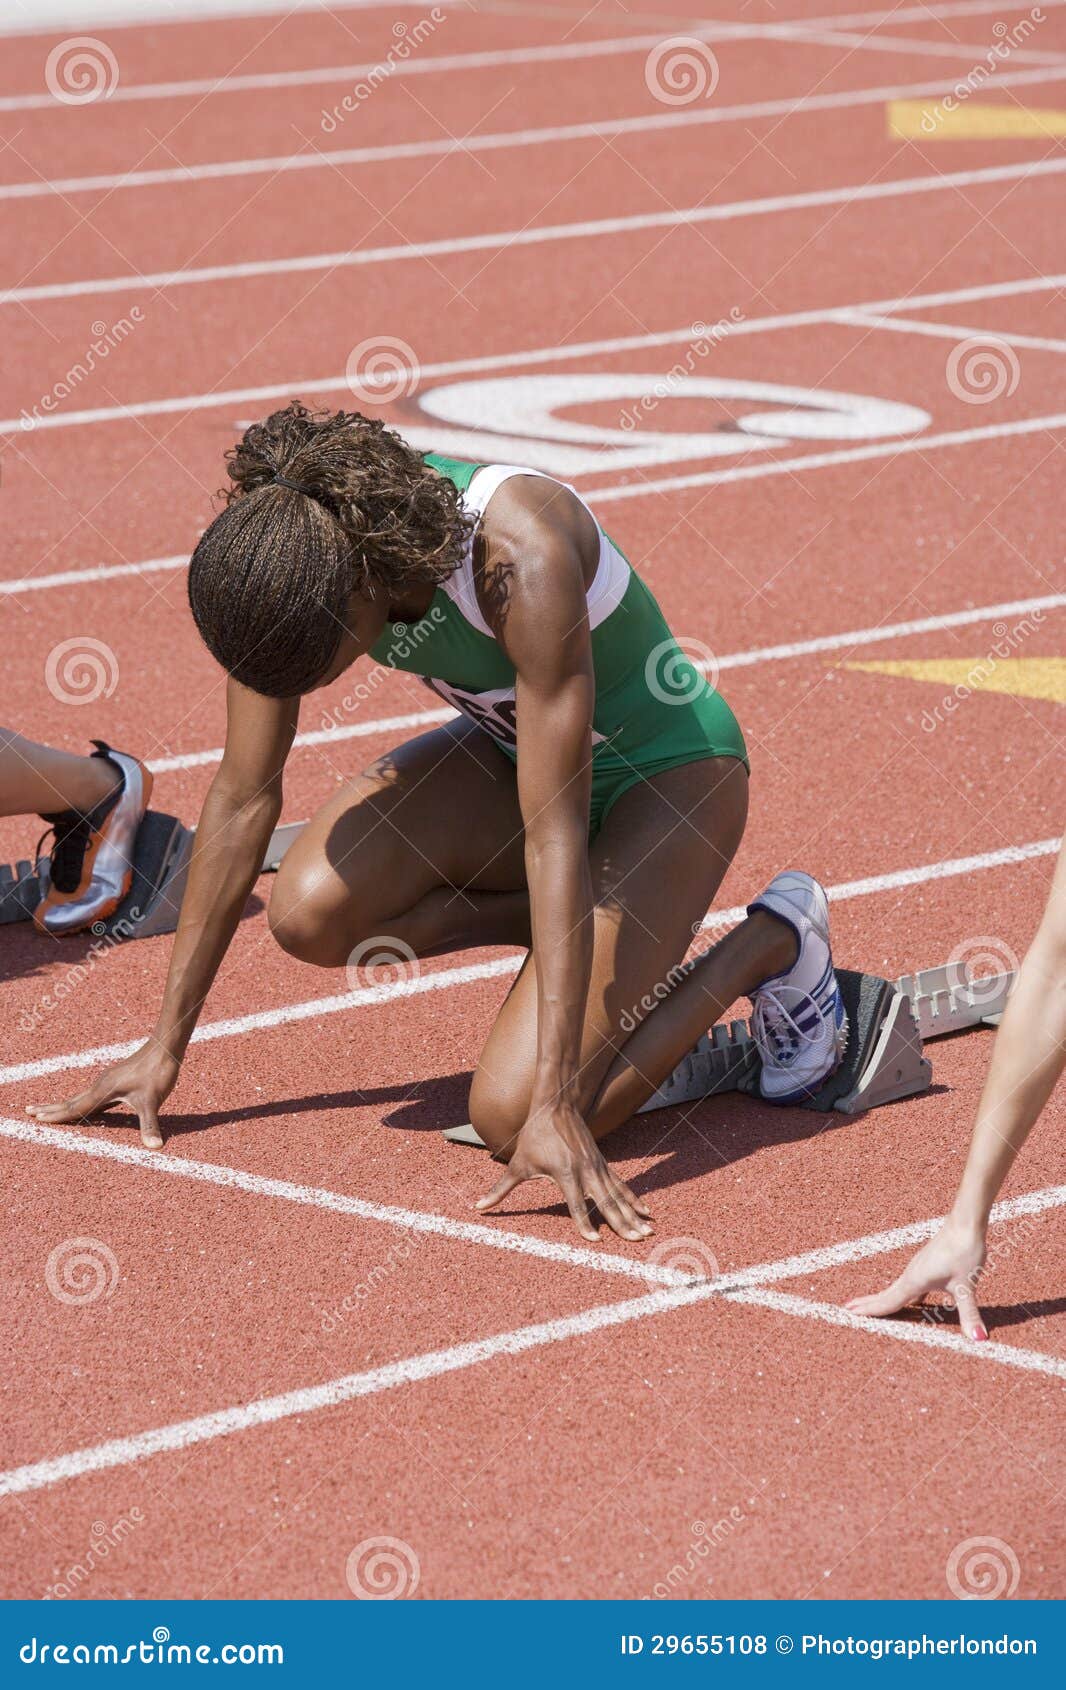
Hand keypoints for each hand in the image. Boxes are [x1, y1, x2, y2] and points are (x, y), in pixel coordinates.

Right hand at [26, 1040, 180, 1150]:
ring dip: (62, 1104)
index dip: (57, 1116)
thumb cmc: (158, 1072)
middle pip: (70, 1100)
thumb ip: (150, 1125)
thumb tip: (154, 1146)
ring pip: (79, 1096)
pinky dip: (78, 1102)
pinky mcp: (115, 1080)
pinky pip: (90, 1094)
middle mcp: (101, 1085)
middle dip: (50, 1108)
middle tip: (28, 1111)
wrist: (165, 1047)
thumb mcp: (154, 1101)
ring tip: (46, 1109)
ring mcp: (107, 1081)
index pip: (75, 1107)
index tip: (37, 1119)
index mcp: (103, 1091)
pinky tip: (82, 1105)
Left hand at [476, 1101, 652, 1242]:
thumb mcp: (517, 1164)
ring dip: (634, 1215)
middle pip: (606, 1202)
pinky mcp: (603, 1164)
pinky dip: (634, 1199)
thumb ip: (501, 1190)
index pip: (575, 1204)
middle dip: (622, 1223)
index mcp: (565, 1172)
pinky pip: (622, 1186)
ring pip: (618, 1195)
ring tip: (648, 1231)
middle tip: (637, 1240)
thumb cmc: (534, 1135)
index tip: (593, 1241)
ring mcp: (598, 1167)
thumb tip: (478, 1208)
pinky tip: (646, 1212)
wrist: (556, 1105)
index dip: (583, 1223)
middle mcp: (586, 1171)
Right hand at [846, 1216, 988, 1340]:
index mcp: (914, 1281)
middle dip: (867, 1304)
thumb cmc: (963, 1251)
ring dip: (882, 1299)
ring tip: (870, 1305)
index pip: (888, 1301)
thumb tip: (979, 1340)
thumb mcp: (966, 1287)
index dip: (870, 1310)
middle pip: (886, 1295)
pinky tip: (913, 1302)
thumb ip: (970, 1314)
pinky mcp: (928, 1266)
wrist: (966, 1223)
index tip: (850, 1314)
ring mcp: (918, 1269)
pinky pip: (910, 1286)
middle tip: (847, 1310)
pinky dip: (904, 1296)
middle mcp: (912, 1275)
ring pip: (896, 1289)